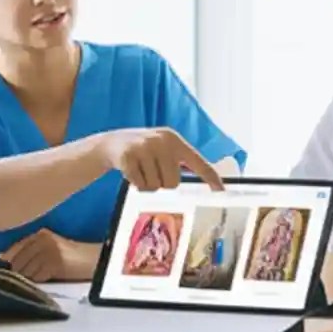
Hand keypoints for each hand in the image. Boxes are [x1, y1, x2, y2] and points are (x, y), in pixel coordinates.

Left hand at [0, 228, 99, 282]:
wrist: (93, 261)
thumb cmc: (71, 257)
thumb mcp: (49, 247)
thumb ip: (28, 250)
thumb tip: (3, 256)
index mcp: (41, 233)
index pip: (17, 247)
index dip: (11, 258)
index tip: (6, 264)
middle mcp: (43, 240)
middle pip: (19, 261)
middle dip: (21, 271)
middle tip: (31, 275)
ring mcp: (49, 251)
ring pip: (26, 271)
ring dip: (31, 278)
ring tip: (42, 275)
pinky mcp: (55, 263)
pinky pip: (37, 277)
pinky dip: (40, 281)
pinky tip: (49, 277)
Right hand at [96, 128, 222, 191]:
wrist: (112, 143)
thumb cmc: (144, 150)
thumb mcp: (164, 148)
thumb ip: (181, 161)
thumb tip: (207, 177)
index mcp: (174, 140)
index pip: (198, 162)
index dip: (211, 177)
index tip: (221, 191)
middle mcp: (161, 141)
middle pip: (173, 183)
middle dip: (163, 183)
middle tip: (153, 172)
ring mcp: (144, 148)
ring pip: (156, 186)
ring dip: (148, 185)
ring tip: (142, 170)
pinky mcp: (128, 157)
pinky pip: (140, 185)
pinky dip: (136, 184)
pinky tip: (132, 172)